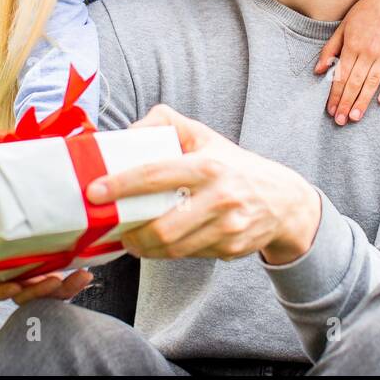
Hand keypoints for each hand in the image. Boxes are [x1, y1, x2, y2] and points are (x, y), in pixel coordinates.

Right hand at [0, 123, 94, 305]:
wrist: (61, 178)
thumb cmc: (23, 170)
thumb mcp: (15, 162)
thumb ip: (4, 151)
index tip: (11, 281)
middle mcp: (10, 261)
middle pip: (14, 291)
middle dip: (30, 292)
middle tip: (50, 279)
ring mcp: (32, 266)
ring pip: (39, 293)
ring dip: (56, 291)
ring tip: (75, 275)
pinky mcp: (55, 265)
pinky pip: (61, 286)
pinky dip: (72, 283)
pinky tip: (86, 273)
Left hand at [85, 105, 320, 265]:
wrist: (283, 200)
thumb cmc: (233, 166)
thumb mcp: (206, 136)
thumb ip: (168, 123)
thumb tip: (130, 131)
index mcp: (207, 165)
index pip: (156, 174)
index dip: (121, 184)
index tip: (95, 191)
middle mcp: (220, 196)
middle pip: (163, 226)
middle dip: (132, 233)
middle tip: (117, 229)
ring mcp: (228, 226)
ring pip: (174, 248)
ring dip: (146, 248)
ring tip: (134, 239)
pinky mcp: (232, 248)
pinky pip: (190, 255)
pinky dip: (170, 252)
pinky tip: (162, 243)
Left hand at [314, 0, 379, 123]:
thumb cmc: (363, 13)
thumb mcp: (342, 28)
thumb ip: (330, 50)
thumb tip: (317, 71)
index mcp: (351, 46)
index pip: (341, 76)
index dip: (335, 96)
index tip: (331, 111)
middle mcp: (368, 51)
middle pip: (355, 83)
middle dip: (346, 104)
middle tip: (340, 121)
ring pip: (372, 82)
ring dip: (363, 101)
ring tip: (355, 117)